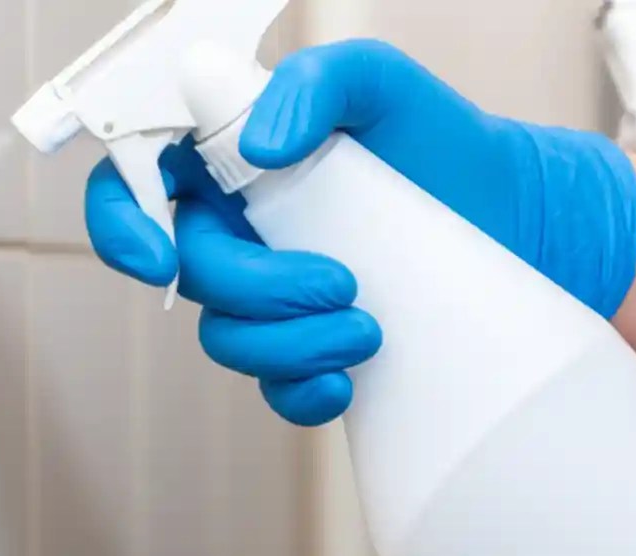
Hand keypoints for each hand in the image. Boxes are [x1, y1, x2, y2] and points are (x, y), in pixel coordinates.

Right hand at [85, 40, 635, 425]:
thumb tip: (257, 145)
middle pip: (189, 274)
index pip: (133, 185)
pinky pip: (274, 390)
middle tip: (339, 281)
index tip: (160, 259)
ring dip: (288, 344)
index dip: (122, 225)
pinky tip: (347, 380)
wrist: (513, 216)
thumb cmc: (438, 140)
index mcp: (224, 160)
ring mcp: (267, 294)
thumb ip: (312, 83)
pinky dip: (303, 392)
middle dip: (255, 290)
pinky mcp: (305, 347)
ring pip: (227, 338)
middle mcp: (235, 228)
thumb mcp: (378, 83)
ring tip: (369, 327)